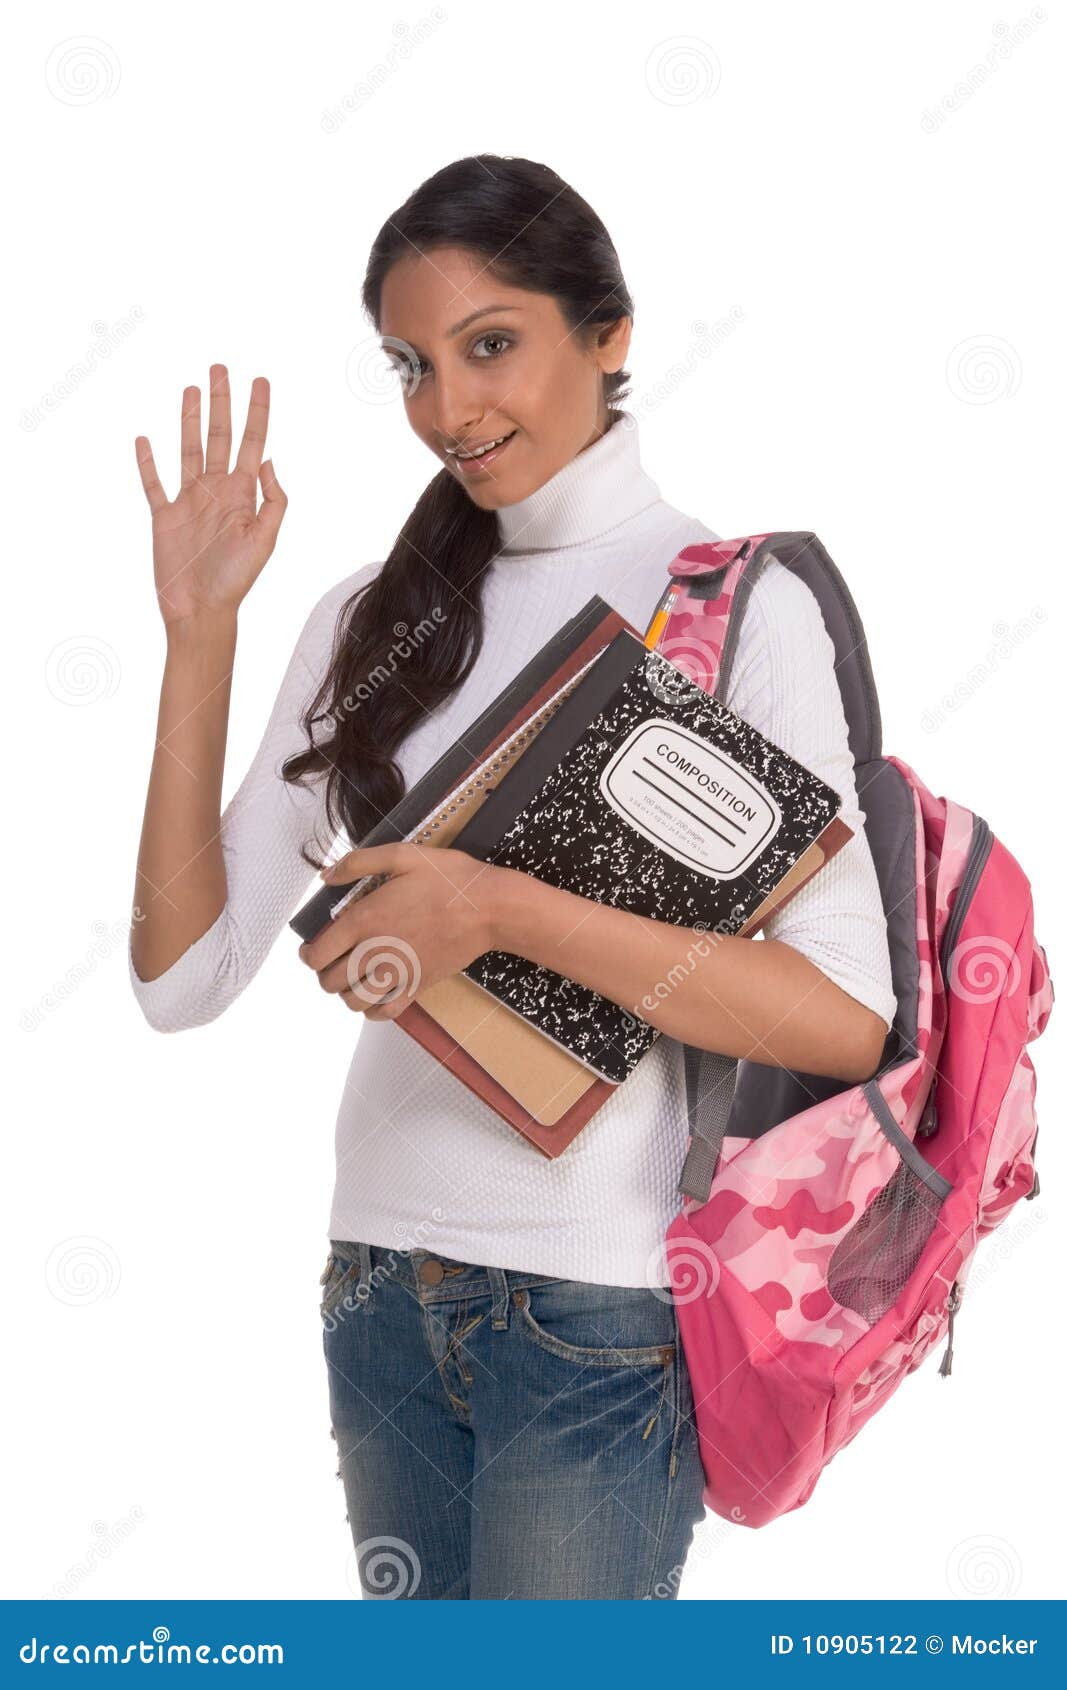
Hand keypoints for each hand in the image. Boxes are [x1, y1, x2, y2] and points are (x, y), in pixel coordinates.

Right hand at [135, 363, 287, 627]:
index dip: (258, 411)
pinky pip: (154, 483)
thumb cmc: (235, 580)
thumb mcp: (264, 540)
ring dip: (189, 419)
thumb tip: (269, 460)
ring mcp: (189, 501)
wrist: (200, 609)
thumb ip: (272, 500)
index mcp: (243, 494)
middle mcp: (217, 490)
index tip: (261, 380)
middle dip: (222, 402)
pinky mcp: (164, 516)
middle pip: (220, 435)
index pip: (253, 441)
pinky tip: (145, 439)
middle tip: (220, 368)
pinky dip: (148, 462)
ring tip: (191, 388)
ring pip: (189, 449)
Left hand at [296, 843, 503, 1019]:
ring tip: (353, 978)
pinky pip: (386, 1013)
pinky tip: (374, 998)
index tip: (311, 949)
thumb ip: (358, 863)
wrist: (488, 907)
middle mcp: (376, 951)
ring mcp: (398, 973)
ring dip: (346, 992)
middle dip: (325, 974)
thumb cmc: (448, 878)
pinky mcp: (418, 986)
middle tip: (333, 961)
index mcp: (365, 919)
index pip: (318, 954)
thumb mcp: (402, 855)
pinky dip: (373, 1011)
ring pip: (354, 1001)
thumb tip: (325, 877)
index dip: (307, 955)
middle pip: (331, 982)